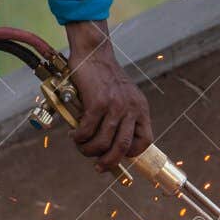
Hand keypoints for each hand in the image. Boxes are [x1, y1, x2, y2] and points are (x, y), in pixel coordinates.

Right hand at [65, 20, 153, 171]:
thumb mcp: (122, 96)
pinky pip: (87, 130)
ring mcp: (115, 106)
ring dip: (88, 150)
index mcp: (140, 109)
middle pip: (123, 147)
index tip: (120, 156)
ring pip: (103, 142)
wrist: (93, 52)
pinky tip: (74, 135)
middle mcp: (131, 108)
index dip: (132, 153)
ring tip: (81, 147)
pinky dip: (79, 137)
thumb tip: (109, 144)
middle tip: (98, 166)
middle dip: (109, 162)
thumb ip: (121, 116)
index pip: (145, 140)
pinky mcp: (97, 103)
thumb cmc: (104, 77)